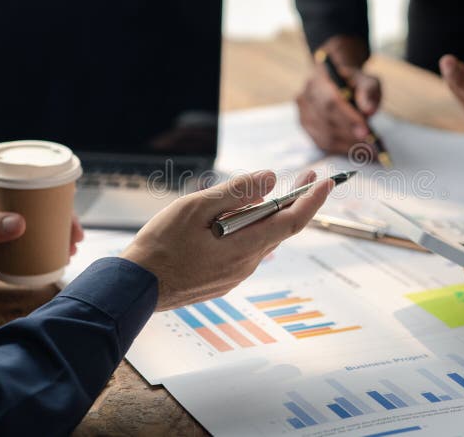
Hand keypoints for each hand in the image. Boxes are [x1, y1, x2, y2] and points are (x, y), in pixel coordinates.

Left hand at [0, 180, 83, 296]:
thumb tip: (23, 224)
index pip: (28, 187)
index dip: (54, 197)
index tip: (70, 213)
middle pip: (38, 210)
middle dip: (61, 221)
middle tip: (76, 237)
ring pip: (34, 231)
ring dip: (54, 239)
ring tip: (70, 251)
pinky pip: (24, 252)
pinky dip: (41, 256)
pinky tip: (53, 263)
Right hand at [122, 170, 331, 310]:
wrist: (136, 288)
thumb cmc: (161, 246)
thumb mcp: (195, 208)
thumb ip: (236, 193)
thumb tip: (270, 179)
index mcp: (244, 247)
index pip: (293, 221)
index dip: (313, 199)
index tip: (326, 180)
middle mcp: (246, 264)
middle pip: (281, 228)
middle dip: (296, 200)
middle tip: (306, 175)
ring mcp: (235, 274)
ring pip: (262, 237)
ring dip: (267, 214)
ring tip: (256, 192)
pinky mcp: (223, 279)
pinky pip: (246, 249)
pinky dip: (249, 228)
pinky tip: (232, 218)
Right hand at [296, 36, 380, 153]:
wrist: (338, 83)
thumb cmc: (354, 82)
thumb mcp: (366, 80)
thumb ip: (368, 92)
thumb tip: (369, 111)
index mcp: (319, 79)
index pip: (331, 102)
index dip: (348, 119)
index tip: (366, 132)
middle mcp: (305, 96)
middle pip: (326, 121)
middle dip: (351, 136)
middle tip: (373, 146)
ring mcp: (303, 114)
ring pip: (324, 137)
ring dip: (348, 146)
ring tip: (369, 151)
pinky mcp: (307, 128)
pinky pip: (323, 144)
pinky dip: (341, 149)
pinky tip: (357, 150)